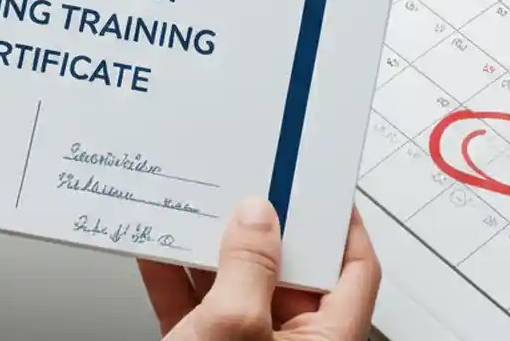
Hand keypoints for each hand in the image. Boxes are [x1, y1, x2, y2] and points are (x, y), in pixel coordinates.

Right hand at [138, 199, 379, 340]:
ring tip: (194, 206)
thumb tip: (257, 218)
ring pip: (233, 283)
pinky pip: (190, 305)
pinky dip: (171, 275)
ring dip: (208, 246)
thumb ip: (249, 269)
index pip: (355, 271)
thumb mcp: (234, 330)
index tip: (320, 183)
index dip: (343, 224)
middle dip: (260, 227)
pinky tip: (155, 247)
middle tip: (246, 183)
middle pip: (286, 270)